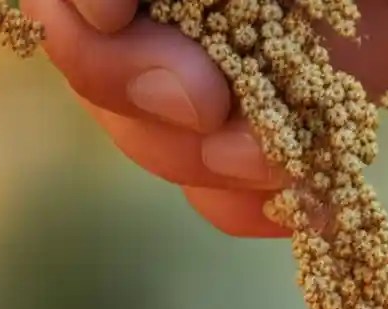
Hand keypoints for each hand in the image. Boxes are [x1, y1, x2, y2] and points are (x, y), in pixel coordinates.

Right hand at [19, 0, 387, 235]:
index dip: (75, 4)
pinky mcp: (262, 130)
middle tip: (214, 104)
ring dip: (206, 161)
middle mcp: (188, 10)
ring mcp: (218, 69)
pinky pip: (213, 190)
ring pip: (149, 135)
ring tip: (282, 161)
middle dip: (144, 90)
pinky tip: (312, 207)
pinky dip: (252, 208)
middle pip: (95, 61)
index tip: (111, 13)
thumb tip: (110, 2)